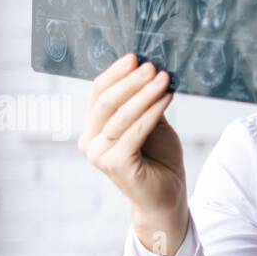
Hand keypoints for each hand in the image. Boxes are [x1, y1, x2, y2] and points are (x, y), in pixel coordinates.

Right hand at [78, 53, 187, 254]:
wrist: (166, 198)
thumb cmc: (159, 160)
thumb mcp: (151, 124)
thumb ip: (144, 102)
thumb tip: (149, 69)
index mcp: (93, 129)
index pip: (98, 93)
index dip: (116, 73)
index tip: (135, 57)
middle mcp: (90, 141)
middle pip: (106, 101)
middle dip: (131, 81)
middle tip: (151, 65)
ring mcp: (99, 154)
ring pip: (121, 115)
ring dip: (145, 94)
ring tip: (164, 78)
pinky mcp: (115, 164)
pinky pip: (134, 131)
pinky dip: (152, 112)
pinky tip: (167, 98)